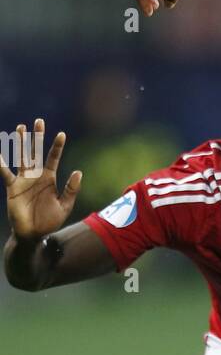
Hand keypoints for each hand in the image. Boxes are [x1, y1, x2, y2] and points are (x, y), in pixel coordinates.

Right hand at [0, 119, 81, 238]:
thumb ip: (71, 189)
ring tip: (21, 127)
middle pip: (36, 152)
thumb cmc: (49, 221)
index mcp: (50, 178)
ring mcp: (23, 180)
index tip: (62, 134)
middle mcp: (36, 175)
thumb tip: (79, 171)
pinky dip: (0, 163)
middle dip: (37, 137)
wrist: (33, 234)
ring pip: (22, 157)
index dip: (57, 146)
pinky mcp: (12, 187)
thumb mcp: (65, 206)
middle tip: (39, 121)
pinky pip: (5, 172)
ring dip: (21, 143)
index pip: (53, 158)